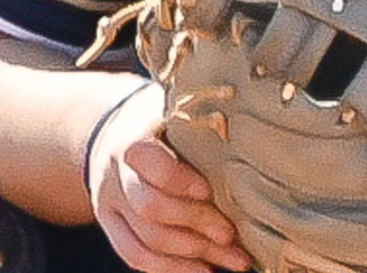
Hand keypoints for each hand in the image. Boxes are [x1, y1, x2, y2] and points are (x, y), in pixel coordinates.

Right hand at [88, 82, 251, 272]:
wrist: (112, 133)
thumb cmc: (160, 121)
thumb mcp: (174, 110)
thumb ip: (201, 123)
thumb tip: (257, 132)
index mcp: (134, 137)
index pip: (149, 163)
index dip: (178, 180)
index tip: (208, 191)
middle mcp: (116, 172)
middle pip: (150, 207)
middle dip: (195, 223)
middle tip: (231, 235)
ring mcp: (110, 202)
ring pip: (146, 239)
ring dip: (193, 254)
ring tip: (235, 260)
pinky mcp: (111, 225)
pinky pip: (135, 255)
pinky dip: (171, 268)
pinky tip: (204, 270)